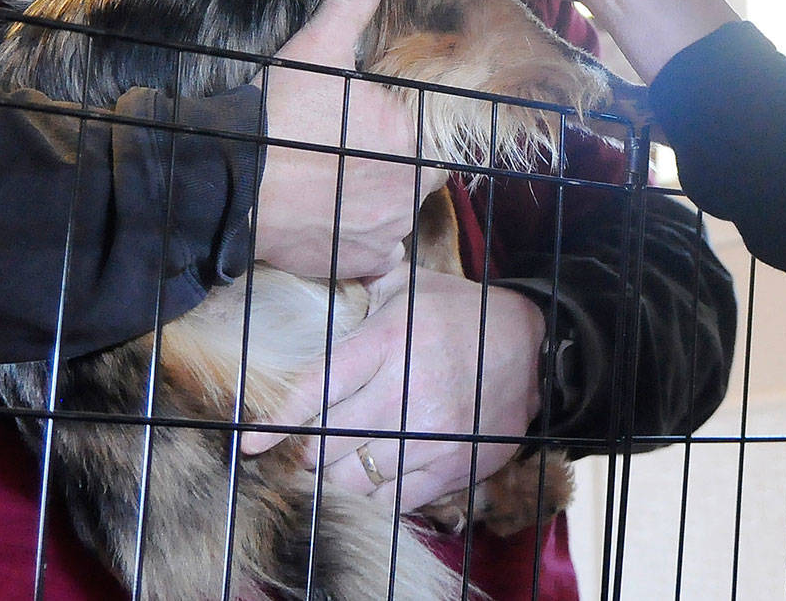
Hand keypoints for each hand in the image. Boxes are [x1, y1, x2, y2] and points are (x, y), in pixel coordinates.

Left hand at [239, 267, 546, 514]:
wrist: (533, 345)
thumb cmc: (461, 313)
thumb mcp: (413, 287)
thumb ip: (363, 292)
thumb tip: (320, 288)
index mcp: (389, 341)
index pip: (318, 389)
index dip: (279, 422)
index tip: (252, 444)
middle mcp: (407, 389)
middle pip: (330, 443)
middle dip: (305, 456)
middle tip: (298, 456)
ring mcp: (433, 431)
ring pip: (359, 478)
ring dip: (334, 482)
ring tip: (327, 476)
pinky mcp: (456, 462)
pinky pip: (398, 497)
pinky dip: (375, 497)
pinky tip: (368, 487)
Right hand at [252, 0, 440, 279]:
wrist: (231, 182)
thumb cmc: (280, 114)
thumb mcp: (317, 48)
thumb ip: (352, 0)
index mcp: (413, 136)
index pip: (437, 138)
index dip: (412, 132)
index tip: (381, 127)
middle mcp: (411, 188)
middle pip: (420, 176)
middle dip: (395, 165)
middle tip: (354, 151)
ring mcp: (388, 229)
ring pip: (397, 213)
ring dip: (378, 201)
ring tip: (339, 183)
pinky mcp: (361, 261)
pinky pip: (378, 255)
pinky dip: (362, 242)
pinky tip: (336, 220)